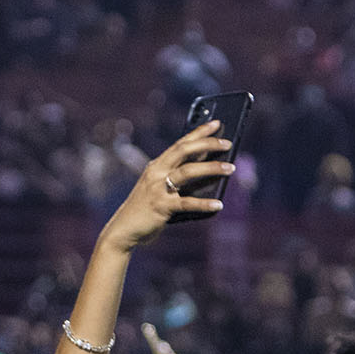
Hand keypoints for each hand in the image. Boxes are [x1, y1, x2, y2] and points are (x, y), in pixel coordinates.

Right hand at [97, 121, 233, 251]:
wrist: (123, 229)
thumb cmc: (146, 209)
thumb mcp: (159, 188)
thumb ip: (177, 179)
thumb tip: (207, 171)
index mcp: (156, 165)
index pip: (180, 143)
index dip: (198, 132)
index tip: (216, 123)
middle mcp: (156, 172)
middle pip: (184, 151)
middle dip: (207, 144)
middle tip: (228, 143)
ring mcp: (157, 188)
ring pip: (188, 172)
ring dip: (211, 168)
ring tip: (231, 168)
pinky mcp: (161, 206)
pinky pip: (186, 203)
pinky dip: (204, 204)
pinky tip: (218, 204)